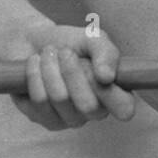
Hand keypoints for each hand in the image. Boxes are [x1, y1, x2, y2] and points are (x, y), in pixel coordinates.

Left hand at [10, 24, 136, 129]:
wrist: (33, 42)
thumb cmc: (69, 42)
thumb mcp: (92, 39)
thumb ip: (106, 52)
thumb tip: (108, 77)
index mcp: (114, 94)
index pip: (124, 109)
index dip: (111, 94)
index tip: (96, 71)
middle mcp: (94, 112)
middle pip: (87, 105)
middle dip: (72, 71)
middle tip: (64, 52)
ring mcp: (68, 119)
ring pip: (60, 99)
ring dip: (50, 68)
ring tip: (48, 54)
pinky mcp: (43, 119)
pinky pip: (39, 101)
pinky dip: (35, 75)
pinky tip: (35, 64)